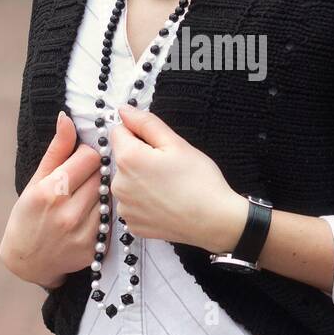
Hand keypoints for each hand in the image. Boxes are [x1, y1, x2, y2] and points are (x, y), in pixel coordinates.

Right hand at [0, 111, 108, 286]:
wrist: (28, 260)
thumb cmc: (29, 214)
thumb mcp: (36, 180)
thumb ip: (57, 149)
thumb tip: (66, 117)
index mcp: (50, 190)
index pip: (90, 157)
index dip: (86, 156)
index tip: (78, 162)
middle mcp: (68, 212)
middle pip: (103, 176)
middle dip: (95, 173)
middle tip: (82, 180)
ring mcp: (83, 232)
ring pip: (110, 196)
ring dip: (102, 193)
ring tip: (85, 197)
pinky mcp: (95, 247)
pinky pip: (111, 218)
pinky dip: (104, 213)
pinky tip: (89, 215)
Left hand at [109, 104, 247, 251]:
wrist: (215, 221)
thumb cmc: (199, 181)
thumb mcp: (176, 143)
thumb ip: (146, 123)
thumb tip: (123, 110)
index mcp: (128, 159)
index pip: (119, 132)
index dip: (139, 134)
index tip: (159, 146)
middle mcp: (118, 185)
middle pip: (122, 159)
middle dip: (141, 158)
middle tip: (169, 168)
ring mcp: (124, 207)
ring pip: (127, 182)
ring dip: (141, 181)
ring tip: (168, 187)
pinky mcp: (132, 224)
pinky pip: (132, 204)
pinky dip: (145, 202)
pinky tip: (165, 203)